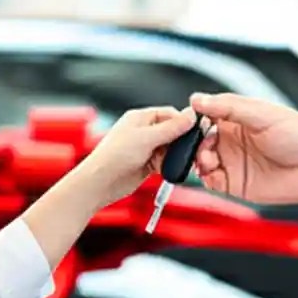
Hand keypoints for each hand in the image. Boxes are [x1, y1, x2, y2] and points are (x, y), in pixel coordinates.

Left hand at [77, 106, 196, 207]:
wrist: (100, 183)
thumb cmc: (114, 156)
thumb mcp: (147, 138)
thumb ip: (171, 128)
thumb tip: (190, 115)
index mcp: (140, 118)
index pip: (169, 114)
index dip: (183, 121)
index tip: (197, 129)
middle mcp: (143, 131)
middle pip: (172, 131)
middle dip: (181, 141)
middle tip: (192, 149)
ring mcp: (145, 148)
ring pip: (170, 148)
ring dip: (176, 155)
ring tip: (179, 161)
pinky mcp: (147, 164)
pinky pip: (165, 161)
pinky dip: (170, 165)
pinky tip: (170, 169)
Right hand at [189, 92, 297, 212]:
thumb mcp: (262, 114)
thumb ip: (228, 106)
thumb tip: (197, 99)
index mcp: (239, 117)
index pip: (206, 114)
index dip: (195, 116)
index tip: (188, 118)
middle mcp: (232, 139)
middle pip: (198, 138)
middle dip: (192, 140)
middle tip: (198, 142)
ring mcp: (232, 161)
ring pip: (200, 159)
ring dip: (197, 158)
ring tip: (208, 158)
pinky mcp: (234, 184)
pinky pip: (210, 180)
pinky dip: (204, 176)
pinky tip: (211, 171)